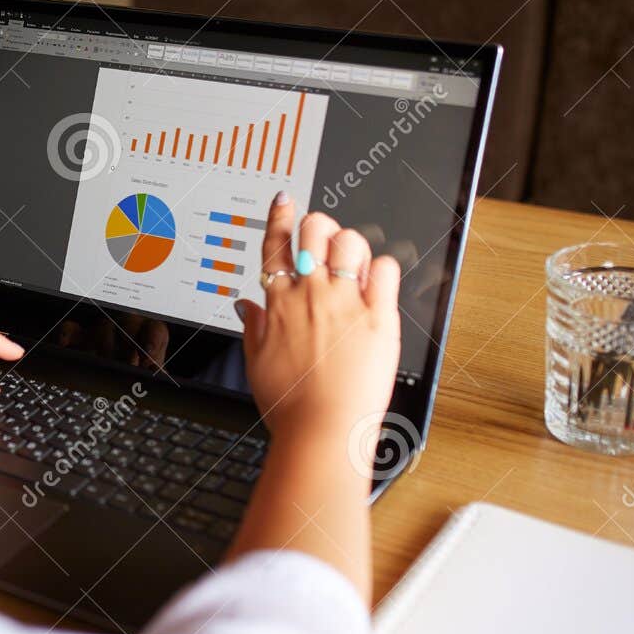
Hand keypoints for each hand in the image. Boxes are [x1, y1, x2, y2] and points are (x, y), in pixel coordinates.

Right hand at [234, 195, 400, 441]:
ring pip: (350, 241)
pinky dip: (382, 269)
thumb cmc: (290, 407)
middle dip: (318, 227)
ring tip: (352, 263)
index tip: (284, 202)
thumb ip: (253, 327)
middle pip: (314, 230)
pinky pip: (386, 270)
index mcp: (279, 306)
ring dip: (350, 244)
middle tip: (323, 241)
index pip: (275, 245)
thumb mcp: (256, 364)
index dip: (280, 216)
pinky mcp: (380, 319)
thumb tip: (247, 305)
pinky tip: (376, 283)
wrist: (322, 431)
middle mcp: (311, 296)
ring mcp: (346, 304)